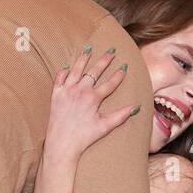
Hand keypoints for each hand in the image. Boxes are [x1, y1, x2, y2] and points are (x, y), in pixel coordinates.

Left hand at [44, 44, 137, 162]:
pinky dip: (63, 71)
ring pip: (75, 70)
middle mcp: (79, 91)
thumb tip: (136, 107)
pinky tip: (67, 66)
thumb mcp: (105, 127)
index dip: (118, 75)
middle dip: (104, 60)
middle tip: (110, 51)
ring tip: (88, 49)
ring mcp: (66, 91)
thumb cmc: (84, 136)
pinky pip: (59, 78)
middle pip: (94, 72)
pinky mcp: (55, 94)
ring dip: (83, 59)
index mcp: (93, 98)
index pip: (109, 83)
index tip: (124, 66)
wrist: (61, 143)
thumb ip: (121, 115)